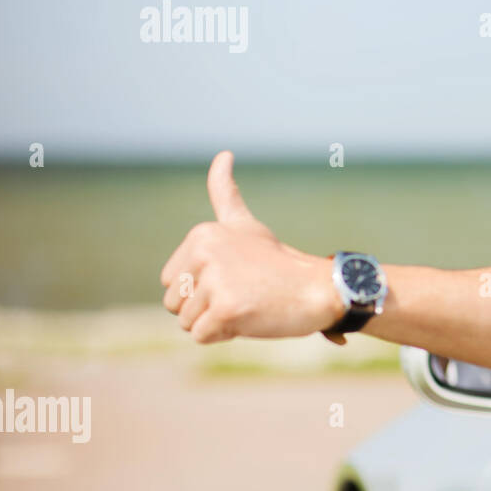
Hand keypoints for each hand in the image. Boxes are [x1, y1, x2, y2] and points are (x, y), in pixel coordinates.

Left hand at [160, 151, 344, 343]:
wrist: (320, 289)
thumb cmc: (280, 264)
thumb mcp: (246, 225)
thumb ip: (225, 193)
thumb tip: (223, 153)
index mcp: (202, 235)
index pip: (170, 282)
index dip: (200, 290)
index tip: (235, 277)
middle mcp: (205, 253)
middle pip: (173, 304)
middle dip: (205, 308)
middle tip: (244, 293)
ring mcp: (216, 280)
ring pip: (187, 322)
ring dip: (217, 323)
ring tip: (249, 304)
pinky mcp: (227, 308)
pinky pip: (202, 336)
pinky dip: (226, 335)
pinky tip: (251, 317)